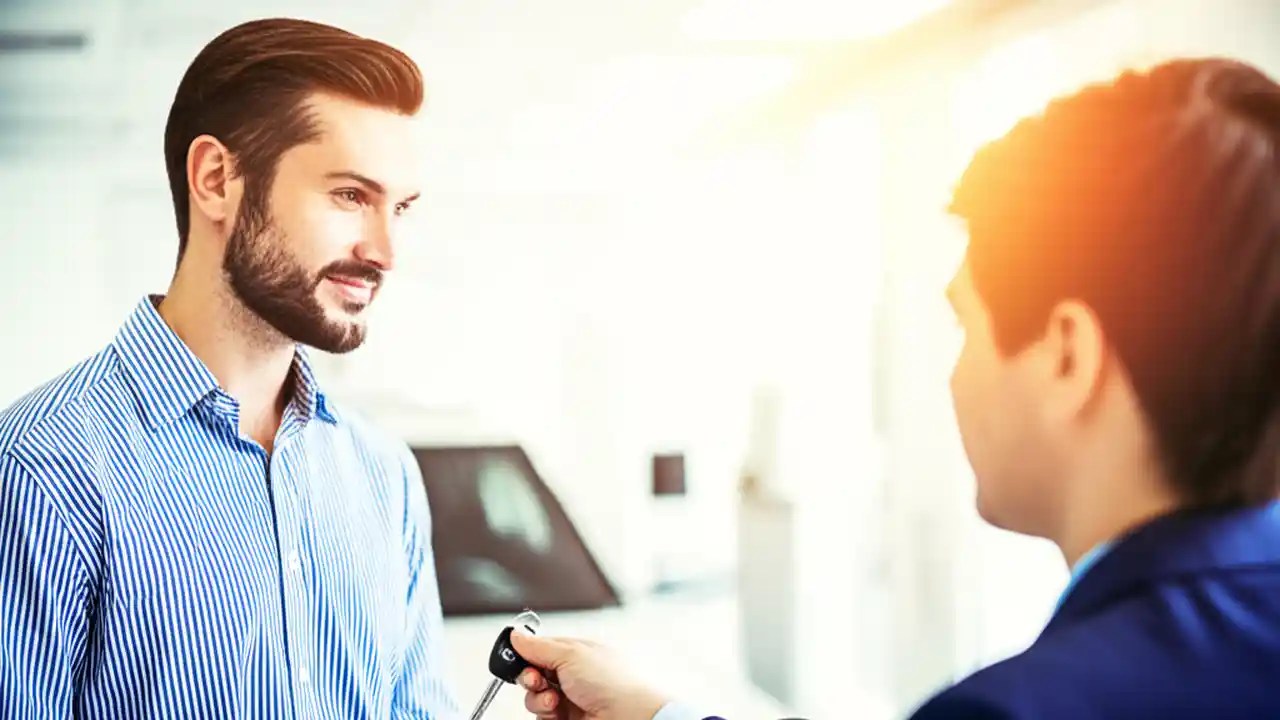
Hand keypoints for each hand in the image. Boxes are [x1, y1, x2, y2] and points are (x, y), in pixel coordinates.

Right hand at [510, 630, 668, 719]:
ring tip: (554, 702)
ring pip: (535, 699)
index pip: (540, 649)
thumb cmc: (613, 683)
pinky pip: (542, 718)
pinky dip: (544, 716)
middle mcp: (573, 675)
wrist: (629, 718)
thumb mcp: (572, 654)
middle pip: (534, 675)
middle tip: (536, 681)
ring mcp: (570, 699)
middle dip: (529, 678)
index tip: (518, 658)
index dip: (526, 654)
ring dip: (538, 700)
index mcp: (577, 652)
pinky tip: (557, 715)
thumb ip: (539, 646)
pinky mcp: (568, 719)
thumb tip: (516, 635)